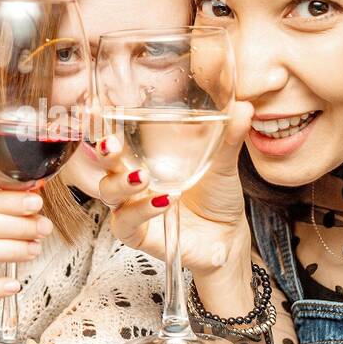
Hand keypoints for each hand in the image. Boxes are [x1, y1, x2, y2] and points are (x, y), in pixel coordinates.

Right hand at [96, 100, 254, 282]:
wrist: (227, 236)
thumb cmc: (216, 196)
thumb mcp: (223, 164)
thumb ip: (228, 137)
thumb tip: (243, 107)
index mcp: (144, 159)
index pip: (117, 140)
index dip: (102, 126)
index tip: (99, 111)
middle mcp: (132, 182)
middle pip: (105, 164)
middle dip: (104, 152)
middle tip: (111, 143)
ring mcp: (132, 208)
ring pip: (109, 193)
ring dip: (121, 183)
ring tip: (142, 177)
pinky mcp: (138, 234)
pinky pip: (128, 222)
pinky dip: (143, 210)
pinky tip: (164, 200)